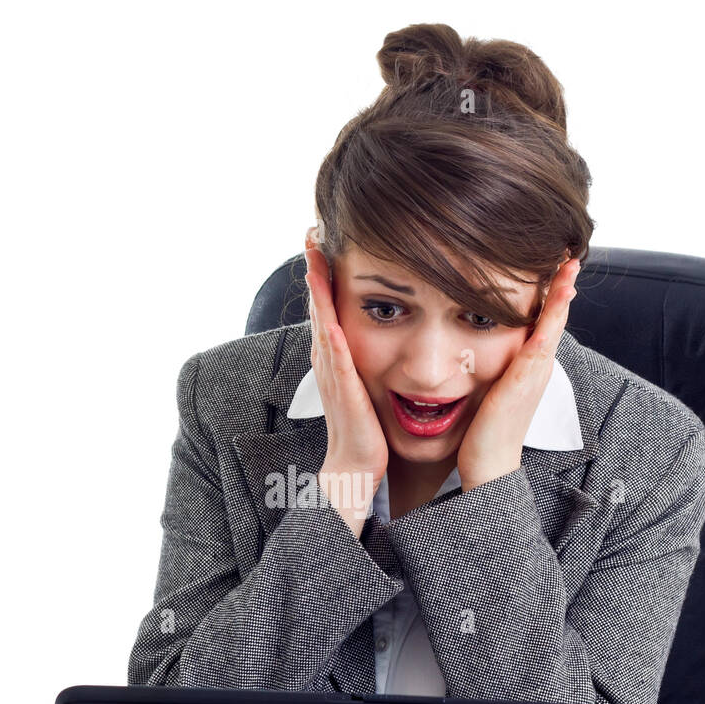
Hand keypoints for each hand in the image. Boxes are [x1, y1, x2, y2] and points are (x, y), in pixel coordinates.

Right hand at [303, 226, 388, 536]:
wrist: (355, 470)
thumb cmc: (367, 433)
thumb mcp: (369, 387)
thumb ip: (373, 362)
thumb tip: (393, 340)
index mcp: (338, 359)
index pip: (329, 308)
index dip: (325, 276)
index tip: (324, 243)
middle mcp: (330, 362)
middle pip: (318, 307)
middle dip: (315, 271)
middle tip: (311, 234)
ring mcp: (334, 376)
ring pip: (322, 324)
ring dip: (317, 292)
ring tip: (314, 257)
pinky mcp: (345, 392)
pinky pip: (336, 358)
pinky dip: (331, 333)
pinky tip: (330, 313)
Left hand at [456, 255, 580, 490]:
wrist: (488, 465)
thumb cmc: (483, 433)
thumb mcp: (488, 392)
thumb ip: (486, 371)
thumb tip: (471, 359)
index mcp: (527, 368)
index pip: (542, 324)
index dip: (549, 297)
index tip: (553, 269)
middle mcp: (537, 366)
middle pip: (555, 317)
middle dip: (563, 285)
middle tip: (570, 254)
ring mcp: (536, 371)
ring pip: (554, 322)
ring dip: (563, 290)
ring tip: (569, 261)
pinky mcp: (527, 376)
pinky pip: (544, 336)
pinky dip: (555, 311)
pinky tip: (561, 289)